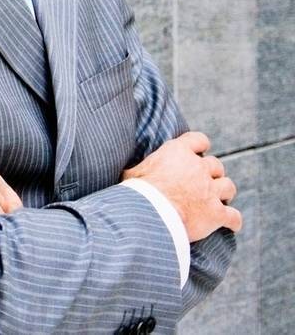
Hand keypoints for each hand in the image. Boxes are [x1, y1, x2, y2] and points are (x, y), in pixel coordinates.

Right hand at [121, 130, 242, 241]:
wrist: (149, 214)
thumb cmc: (137, 192)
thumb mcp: (132, 173)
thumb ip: (139, 168)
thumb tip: (130, 171)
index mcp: (178, 152)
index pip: (198, 140)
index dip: (200, 146)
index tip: (199, 152)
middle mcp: (198, 168)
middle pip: (216, 165)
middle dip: (212, 173)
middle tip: (203, 182)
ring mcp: (210, 190)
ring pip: (228, 187)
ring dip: (224, 193)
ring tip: (218, 199)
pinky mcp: (217, 213)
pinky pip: (234, 216)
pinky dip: (233, 220)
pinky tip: (231, 225)